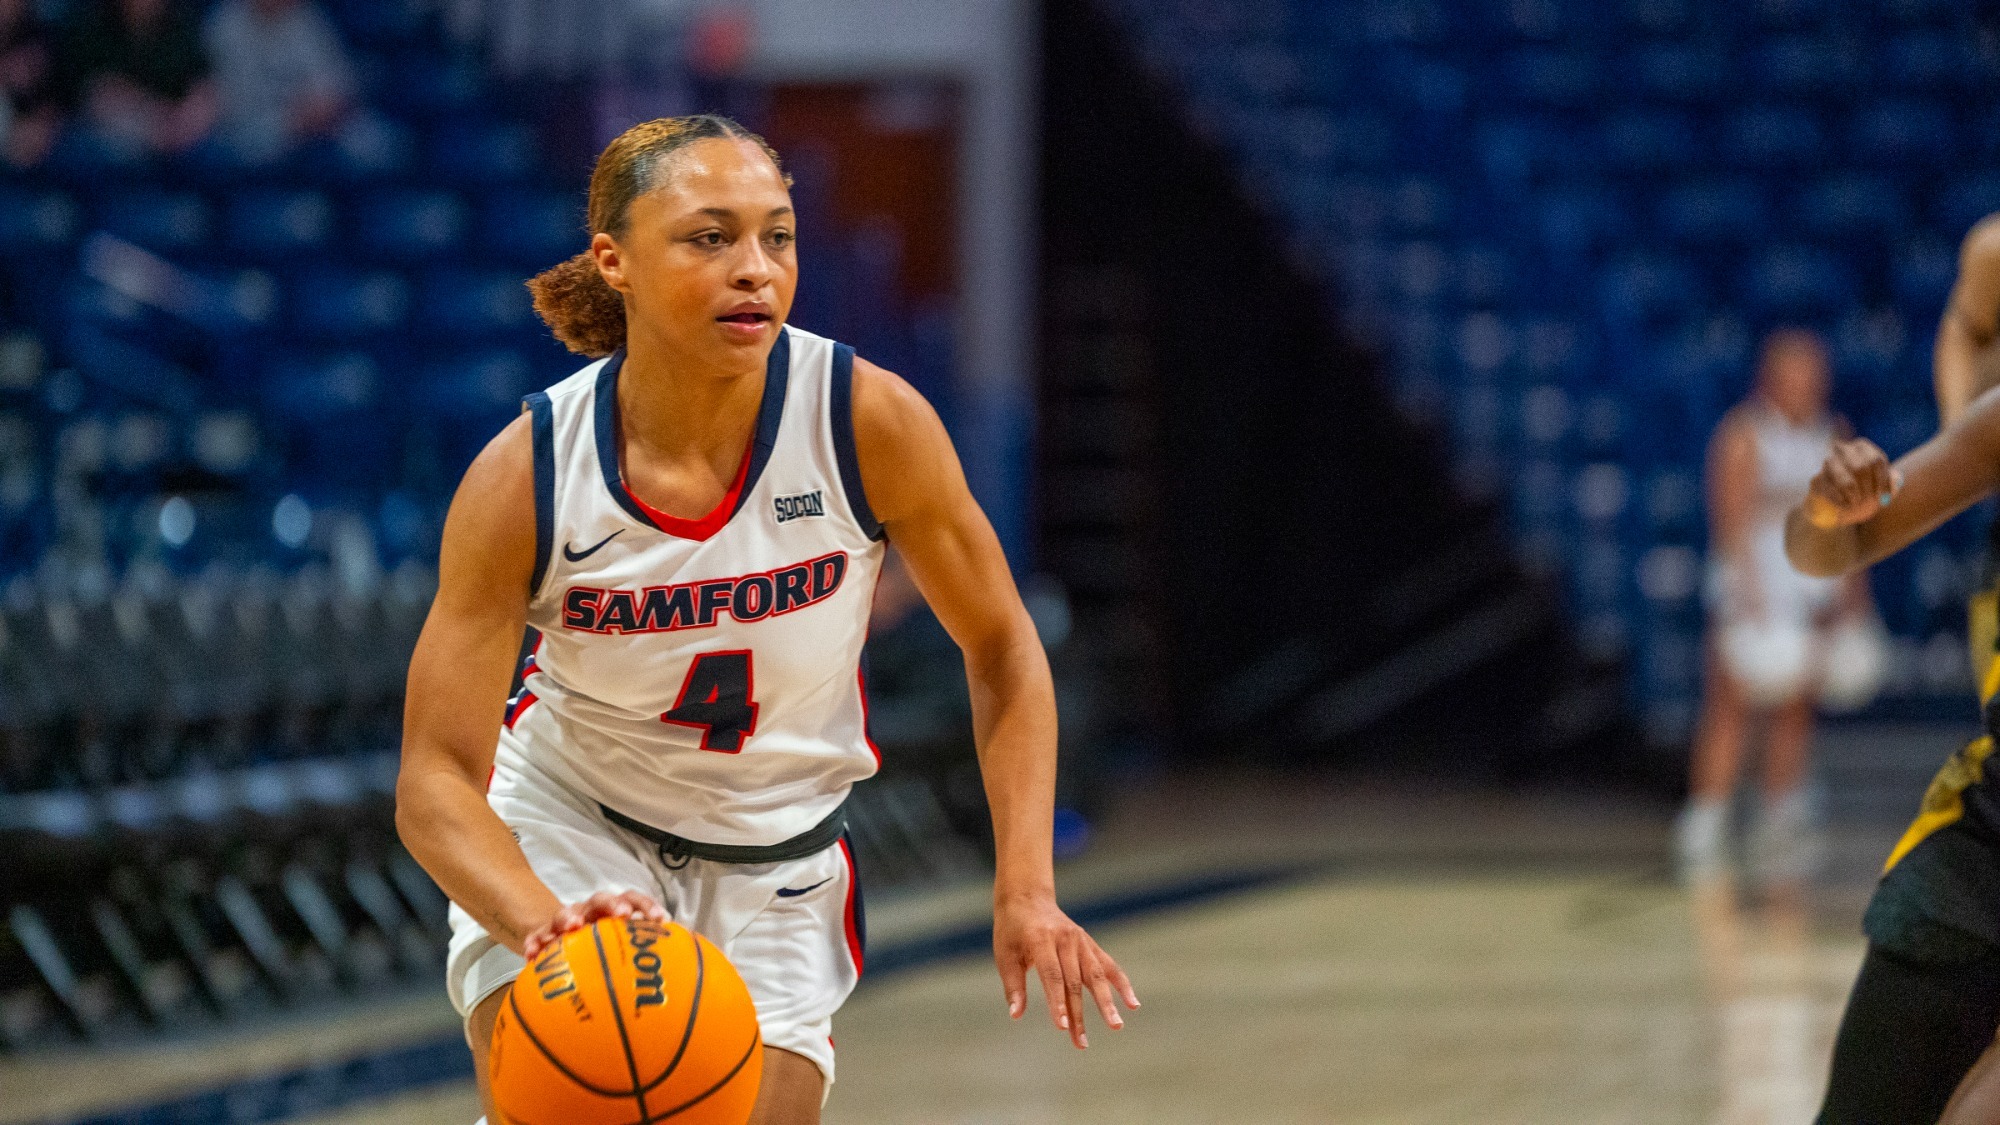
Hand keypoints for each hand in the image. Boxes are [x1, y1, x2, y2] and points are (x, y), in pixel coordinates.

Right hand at [520, 890, 666, 961]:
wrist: (559, 944)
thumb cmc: (597, 950)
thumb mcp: (620, 952)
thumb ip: (641, 957)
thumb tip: (674, 978)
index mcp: (613, 912)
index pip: (633, 900)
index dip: (647, 906)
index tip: (661, 920)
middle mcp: (591, 912)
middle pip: (601, 900)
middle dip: (613, 904)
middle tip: (622, 914)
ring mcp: (566, 921)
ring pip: (566, 913)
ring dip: (569, 916)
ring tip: (572, 926)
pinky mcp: (543, 934)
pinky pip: (536, 935)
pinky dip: (535, 941)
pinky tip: (533, 954)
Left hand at [994, 892, 1138, 1048]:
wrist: (1028, 898)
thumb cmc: (1012, 931)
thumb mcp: (1005, 955)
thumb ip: (1013, 985)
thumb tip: (1016, 1015)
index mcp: (1041, 940)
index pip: (1052, 976)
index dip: (1057, 1002)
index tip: (1063, 1028)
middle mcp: (1065, 940)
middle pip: (1075, 982)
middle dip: (1079, 1014)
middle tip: (1082, 1043)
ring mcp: (1081, 940)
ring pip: (1096, 975)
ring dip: (1106, 1003)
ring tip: (1116, 1026)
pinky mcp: (1089, 944)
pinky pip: (1109, 965)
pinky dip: (1122, 984)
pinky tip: (1133, 1004)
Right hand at [1804, 438, 1901, 529]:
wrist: (1836, 504)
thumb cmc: (1863, 491)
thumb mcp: (1880, 486)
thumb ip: (1891, 482)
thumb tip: (1895, 482)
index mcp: (1861, 447)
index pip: (1875, 460)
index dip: (1883, 481)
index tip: (1885, 497)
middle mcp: (1843, 450)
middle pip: (1861, 467)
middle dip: (1868, 489)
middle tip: (1871, 502)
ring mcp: (1828, 464)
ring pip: (1845, 480)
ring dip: (1855, 496)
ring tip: (1857, 504)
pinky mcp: (1816, 480)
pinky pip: (1831, 492)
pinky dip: (1841, 501)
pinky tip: (1845, 506)